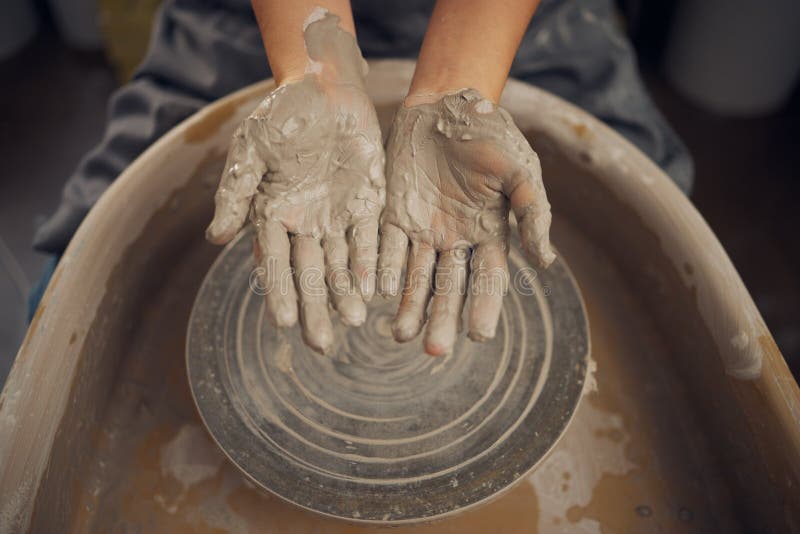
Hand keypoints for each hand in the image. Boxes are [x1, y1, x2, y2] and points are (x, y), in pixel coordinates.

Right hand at [207, 74, 384, 354]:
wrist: (325, 88)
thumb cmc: (282, 115)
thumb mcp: (252, 149)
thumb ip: (236, 192)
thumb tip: (216, 237)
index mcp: (272, 215)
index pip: (275, 263)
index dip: (280, 292)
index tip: (284, 322)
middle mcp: (305, 224)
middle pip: (310, 275)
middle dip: (316, 309)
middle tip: (323, 345)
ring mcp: (337, 217)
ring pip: (342, 264)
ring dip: (347, 293)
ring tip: (357, 322)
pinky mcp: (366, 205)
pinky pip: (370, 240)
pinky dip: (373, 264)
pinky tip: (379, 290)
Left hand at [378, 89, 554, 355]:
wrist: (447, 103)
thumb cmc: (490, 134)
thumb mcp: (520, 169)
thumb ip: (532, 212)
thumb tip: (545, 263)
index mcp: (489, 232)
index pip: (487, 277)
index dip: (484, 305)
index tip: (479, 334)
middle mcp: (455, 239)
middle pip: (448, 286)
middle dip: (441, 317)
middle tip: (434, 351)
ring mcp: (423, 228)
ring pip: (415, 275)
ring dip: (408, 305)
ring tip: (399, 335)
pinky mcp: (393, 213)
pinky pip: (387, 246)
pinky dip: (382, 268)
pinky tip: (377, 292)